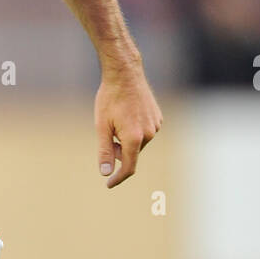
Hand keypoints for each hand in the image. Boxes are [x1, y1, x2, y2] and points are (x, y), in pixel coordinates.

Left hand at [94, 63, 162, 187]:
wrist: (125, 74)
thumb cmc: (109, 99)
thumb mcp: (101, 126)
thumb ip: (104, 151)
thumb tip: (106, 172)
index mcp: (134, 138)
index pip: (128, 167)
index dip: (118, 178)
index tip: (109, 184)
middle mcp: (148, 134)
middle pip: (131, 154)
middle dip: (118, 151)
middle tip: (107, 134)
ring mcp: (155, 125)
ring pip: (138, 143)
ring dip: (126, 140)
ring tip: (117, 120)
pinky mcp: (158, 118)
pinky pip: (144, 132)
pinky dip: (134, 131)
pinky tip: (127, 115)